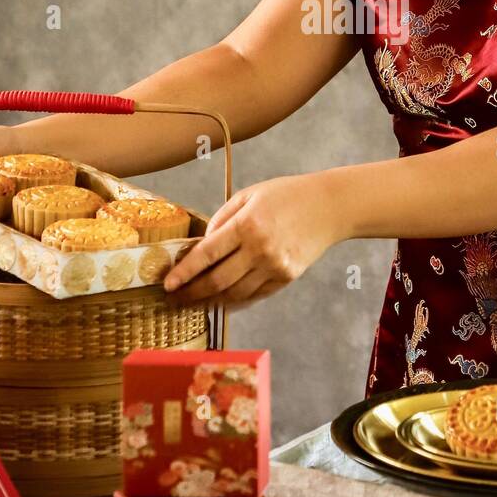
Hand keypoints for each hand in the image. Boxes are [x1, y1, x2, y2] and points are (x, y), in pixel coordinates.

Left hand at [163, 173, 346, 308]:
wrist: (329, 207)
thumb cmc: (287, 195)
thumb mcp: (250, 195)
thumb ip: (222, 218)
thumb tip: (202, 245)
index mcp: (247, 224)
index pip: (206, 254)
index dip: (184, 272)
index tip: (168, 284)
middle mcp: (260, 249)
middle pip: (217, 281)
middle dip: (192, 293)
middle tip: (176, 299)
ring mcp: (275, 266)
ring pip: (235, 293)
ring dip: (211, 301)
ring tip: (195, 301)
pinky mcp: (286, 277)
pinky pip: (255, 295)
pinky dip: (235, 300)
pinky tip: (222, 300)